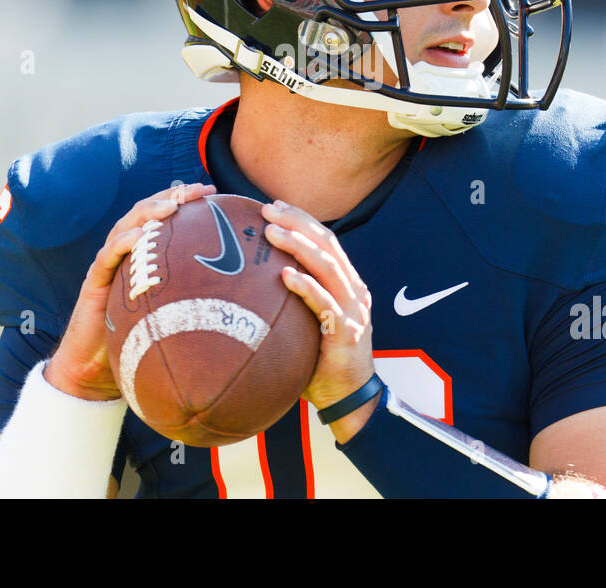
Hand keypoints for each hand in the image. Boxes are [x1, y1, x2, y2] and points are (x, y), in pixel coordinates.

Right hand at [46, 182, 216, 401]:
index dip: (184, 200)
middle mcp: (125, 255)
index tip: (210, 191)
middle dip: (172, 196)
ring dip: (148, 212)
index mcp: (144, 257)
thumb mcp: (173, 318)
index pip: (164, 219)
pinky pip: (107, 257)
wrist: (94, 371)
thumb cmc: (137, 344)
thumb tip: (244, 304)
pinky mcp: (94, 283)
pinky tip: (139, 236)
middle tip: (197, 190)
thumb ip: (196, 303)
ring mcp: (108, 266)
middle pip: (146, 213)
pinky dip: (122, 243)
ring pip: (126, 227)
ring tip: (171, 206)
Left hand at [262, 200, 377, 437]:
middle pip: (328, 245)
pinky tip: (284, 275)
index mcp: (348, 285)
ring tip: (271, 232)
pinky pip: (324, 304)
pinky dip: (305, 286)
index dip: (302, 220)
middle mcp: (354, 292)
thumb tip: (252, 280)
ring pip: (328, 267)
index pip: (327, 241)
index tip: (276, 206)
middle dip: (297, 222)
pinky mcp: (346, 333)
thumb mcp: (308, 322)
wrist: (349, 398)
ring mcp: (353, 311)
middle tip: (267, 210)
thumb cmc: (321, 360)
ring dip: (298, 246)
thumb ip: (293, 300)